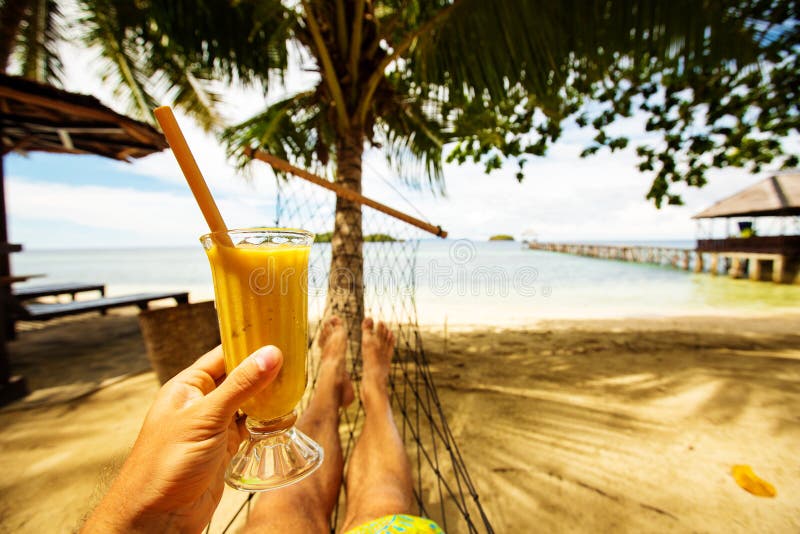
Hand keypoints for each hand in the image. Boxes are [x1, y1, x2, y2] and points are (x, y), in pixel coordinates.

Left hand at [82, 345, 282, 532]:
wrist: (158, 518)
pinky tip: (285, 417)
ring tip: (296, 387)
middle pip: (239, 378)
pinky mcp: (225, 448)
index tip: (279, 334)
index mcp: (188, 387)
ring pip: (248, 403)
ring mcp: (214, 426)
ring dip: (269, 398)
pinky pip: (250, 427)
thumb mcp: (206, 417)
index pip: (223, 355)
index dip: (249, 344)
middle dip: (264, 371)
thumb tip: (271, 354)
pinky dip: (267, 422)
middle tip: (296, 361)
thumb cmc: (167, 463)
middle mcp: (201, 403)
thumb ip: (241, 385)